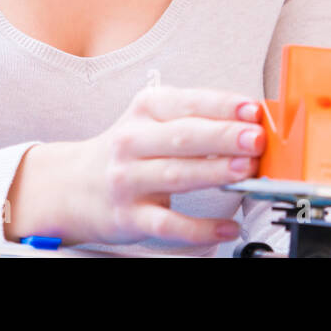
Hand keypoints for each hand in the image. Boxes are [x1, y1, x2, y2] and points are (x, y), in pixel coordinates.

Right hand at [7, 86, 264, 246]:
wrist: (74, 186)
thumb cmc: (128, 150)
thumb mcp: (153, 121)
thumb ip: (196, 118)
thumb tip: (250, 124)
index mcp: (145, 110)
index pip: (186, 102)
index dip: (221, 105)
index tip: (252, 109)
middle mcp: (133, 141)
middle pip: (183, 136)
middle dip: (223, 137)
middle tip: (256, 140)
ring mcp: (128, 179)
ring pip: (176, 175)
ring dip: (215, 172)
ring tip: (247, 171)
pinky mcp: (129, 215)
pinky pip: (168, 224)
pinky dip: (201, 228)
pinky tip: (227, 227)